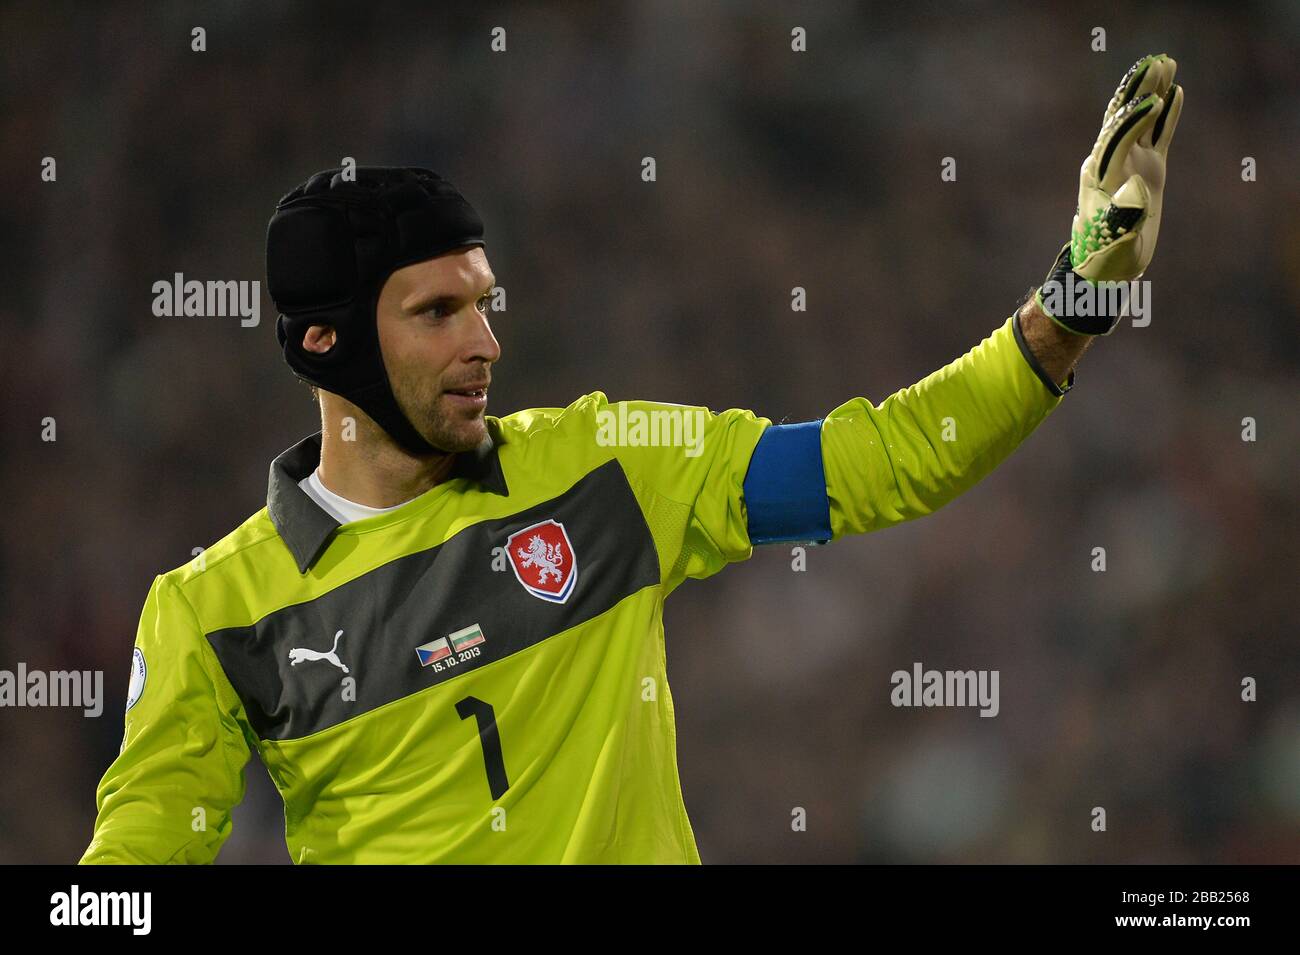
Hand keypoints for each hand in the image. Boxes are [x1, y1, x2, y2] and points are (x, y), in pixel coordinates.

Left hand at [1070, 53, 1183, 282]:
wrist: (1106, 266)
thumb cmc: (1106, 257)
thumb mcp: (1113, 243)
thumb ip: (1121, 219)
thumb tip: (1134, 191)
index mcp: (1100, 176)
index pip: (1115, 139)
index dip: (1131, 120)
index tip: (1150, 102)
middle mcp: (1112, 163)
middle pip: (1125, 119)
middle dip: (1139, 92)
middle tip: (1155, 63)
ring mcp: (1131, 163)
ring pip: (1143, 121)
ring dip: (1153, 93)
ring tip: (1166, 64)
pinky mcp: (1147, 169)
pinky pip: (1158, 136)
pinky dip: (1167, 116)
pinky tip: (1176, 93)